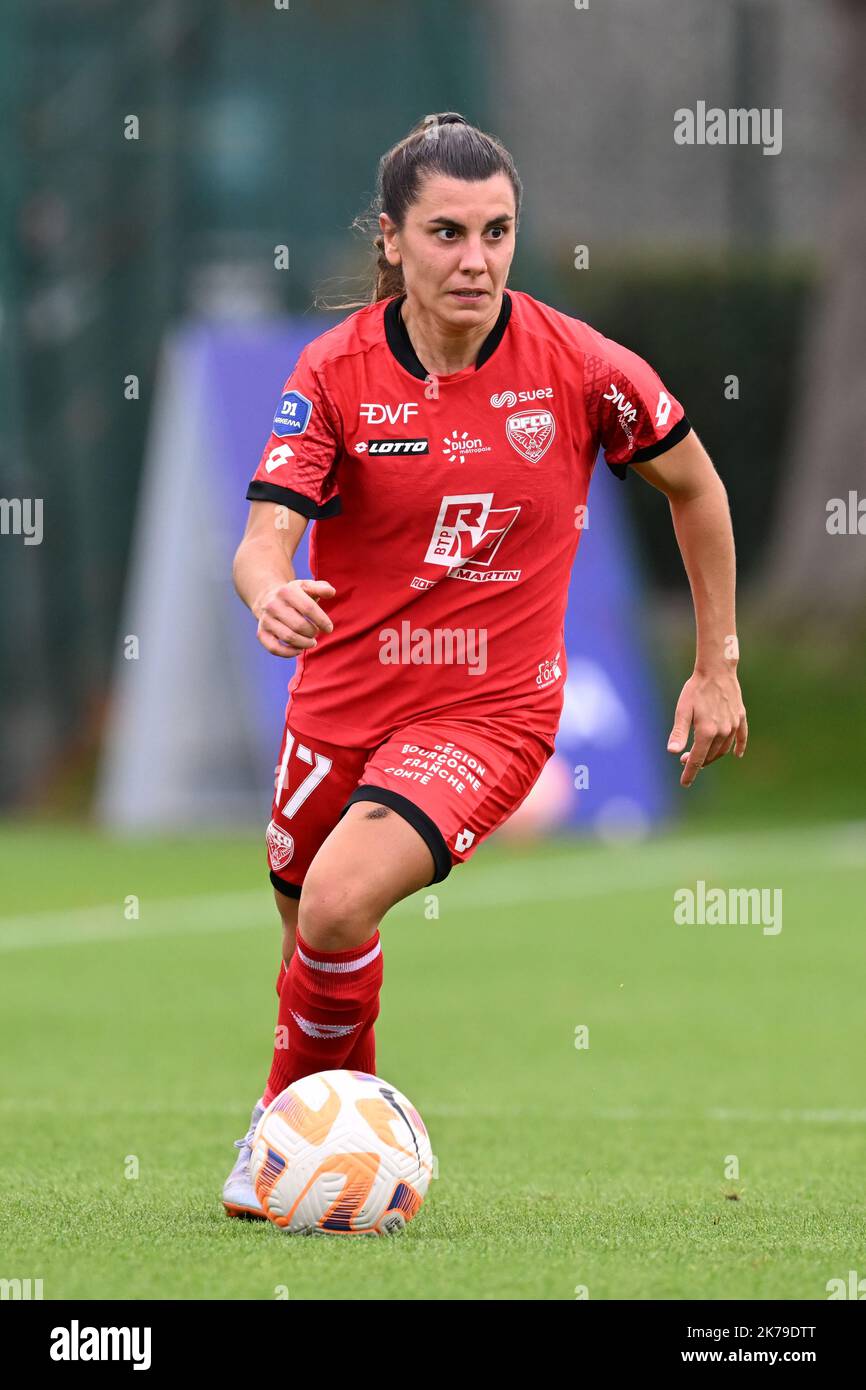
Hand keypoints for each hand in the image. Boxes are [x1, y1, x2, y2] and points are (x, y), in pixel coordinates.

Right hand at [253, 578, 335, 657]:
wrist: (268, 599)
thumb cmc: (295, 595)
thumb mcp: (307, 587)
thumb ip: (321, 587)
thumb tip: (331, 592)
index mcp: (287, 592)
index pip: (308, 608)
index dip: (322, 621)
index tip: (329, 628)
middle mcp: (273, 605)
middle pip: (299, 625)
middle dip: (313, 632)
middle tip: (316, 633)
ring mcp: (266, 620)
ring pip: (289, 638)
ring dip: (305, 643)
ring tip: (311, 642)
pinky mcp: (261, 633)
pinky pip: (274, 648)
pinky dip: (289, 653)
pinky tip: (299, 649)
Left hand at [667, 665, 747, 787]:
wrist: (717, 670)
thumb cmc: (696, 689)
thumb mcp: (683, 710)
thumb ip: (679, 732)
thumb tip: (672, 751)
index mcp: (707, 731)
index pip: (697, 759)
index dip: (690, 773)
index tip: (684, 783)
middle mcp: (723, 731)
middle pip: (710, 755)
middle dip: (698, 762)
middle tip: (685, 760)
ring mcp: (734, 725)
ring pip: (723, 748)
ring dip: (712, 756)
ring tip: (700, 755)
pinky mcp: (741, 717)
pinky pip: (742, 737)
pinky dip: (740, 747)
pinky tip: (737, 755)